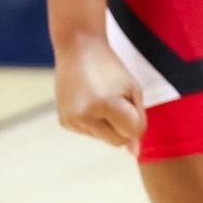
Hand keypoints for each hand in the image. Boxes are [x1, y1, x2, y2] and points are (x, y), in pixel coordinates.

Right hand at [53, 36, 145, 152]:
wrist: (79, 49)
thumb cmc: (111, 68)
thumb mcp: (133, 89)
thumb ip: (138, 120)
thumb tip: (134, 153)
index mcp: (105, 104)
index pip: (132, 132)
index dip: (137, 118)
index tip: (132, 101)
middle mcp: (84, 116)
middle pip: (118, 141)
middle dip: (124, 126)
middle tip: (119, 100)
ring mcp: (71, 121)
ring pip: (104, 138)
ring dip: (109, 124)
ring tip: (102, 97)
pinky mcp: (64, 122)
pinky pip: (90, 132)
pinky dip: (95, 122)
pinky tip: (90, 101)